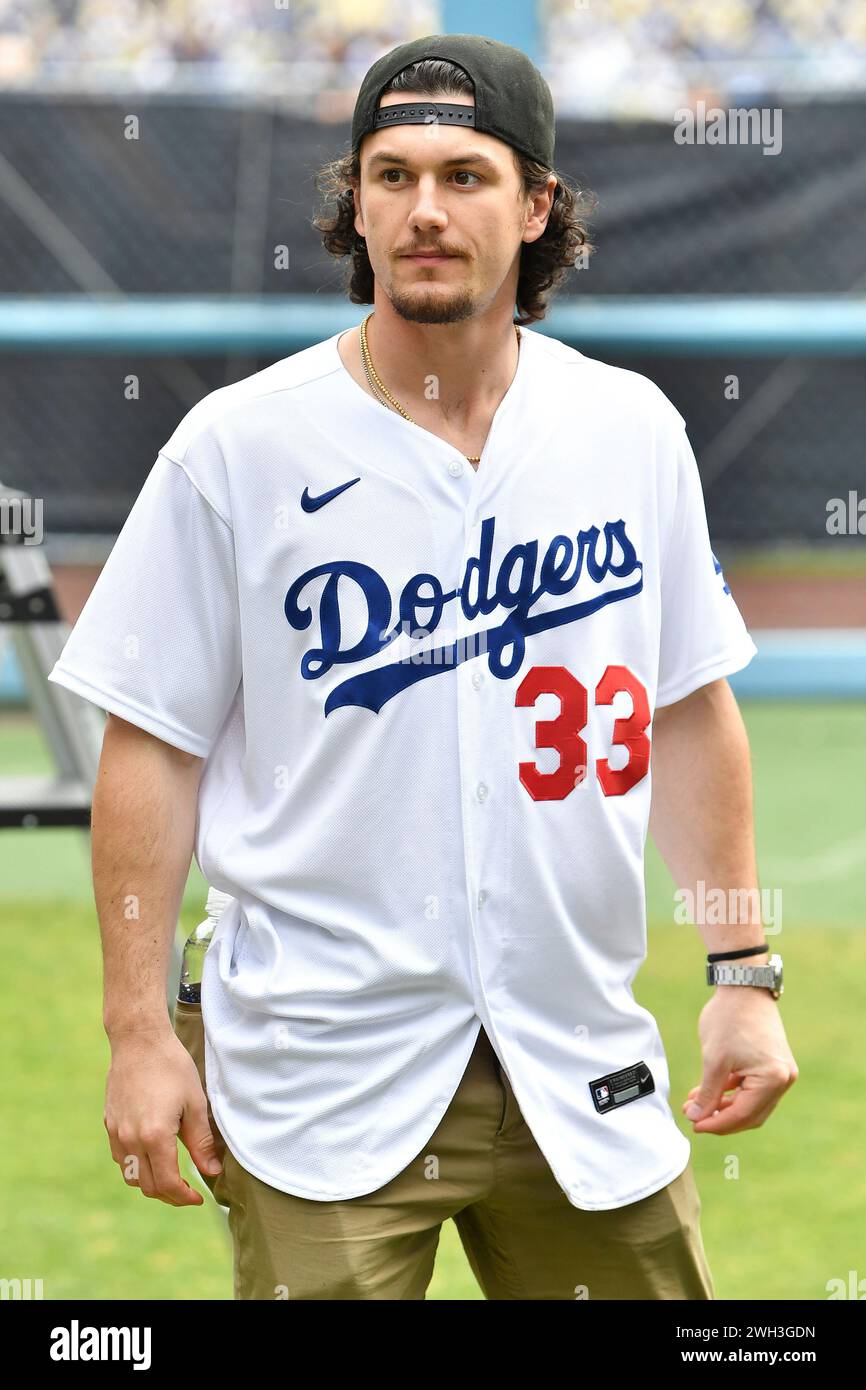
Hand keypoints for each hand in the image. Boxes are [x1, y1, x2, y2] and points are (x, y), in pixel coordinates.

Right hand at [104, 1025, 223, 1205]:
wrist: (139, 1041)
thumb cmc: (172, 1067)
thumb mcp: (195, 1104)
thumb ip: (202, 1142)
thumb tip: (212, 1171)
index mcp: (154, 1136)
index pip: (167, 1184)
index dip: (183, 1197)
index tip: (198, 1198)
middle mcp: (130, 1140)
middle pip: (147, 1186)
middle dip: (169, 1195)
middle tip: (188, 1191)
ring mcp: (116, 1133)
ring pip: (131, 1176)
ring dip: (151, 1182)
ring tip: (171, 1174)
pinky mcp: (109, 1123)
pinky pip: (120, 1158)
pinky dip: (136, 1166)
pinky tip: (153, 1154)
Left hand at [682, 987, 797, 1133]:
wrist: (744, 985)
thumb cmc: (729, 1018)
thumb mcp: (714, 1059)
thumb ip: (707, 1093)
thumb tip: (696, 1117)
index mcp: (773, 1079)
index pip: (743, 1115)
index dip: (716, 1124)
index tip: (693, 1124)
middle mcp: (784, 1079)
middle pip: (750, 1114)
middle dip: (720, 1117)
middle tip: (693, 1116)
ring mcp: (782, 1071)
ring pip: (751, 1103)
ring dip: (724, 1105)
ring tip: (695, 1103)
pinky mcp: (773, 1063)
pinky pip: (752, 1088)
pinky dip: (732, 1092)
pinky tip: (708, 1091)